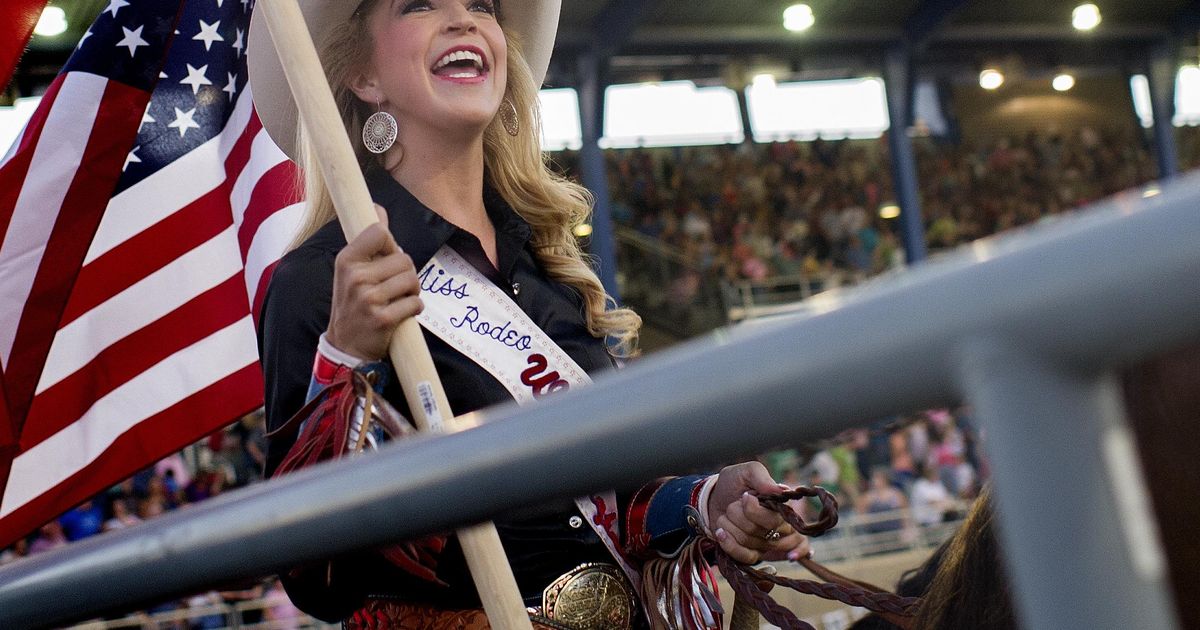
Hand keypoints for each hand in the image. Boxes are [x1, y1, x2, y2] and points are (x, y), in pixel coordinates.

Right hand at [327, 204, 422, 360]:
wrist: (345, 345)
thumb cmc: (353, 304)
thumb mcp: (351, 270)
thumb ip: (369, 241)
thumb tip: (378, 208)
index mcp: (346, 260)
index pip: (379, 232)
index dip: (391, 245)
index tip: (386, 258)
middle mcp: (355, 277)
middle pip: (404, 258)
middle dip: (407, 272)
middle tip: (395, 286)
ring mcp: (368, 298)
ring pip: (412, 279)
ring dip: (412, 291)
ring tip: (398, 299)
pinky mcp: (383, 319)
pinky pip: (415, 303)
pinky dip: (414, 308)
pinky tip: (402, 313)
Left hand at [707, 462, 810, 563]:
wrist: (714, 498)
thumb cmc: (734, 483)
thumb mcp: (746, 471)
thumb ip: (762, 477)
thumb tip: (783, 490)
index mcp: (780, 508)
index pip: (774, 519)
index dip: (754, 511)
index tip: (745, 496)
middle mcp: (778, 528)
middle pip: (761, 531)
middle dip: (738, 515)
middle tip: (733, 504)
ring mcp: (765, 543)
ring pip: (749, 542)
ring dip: (729, 525)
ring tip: (726, 515)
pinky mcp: (752, 554)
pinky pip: (745, 557)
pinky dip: (729, 544)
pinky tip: (720, 532)